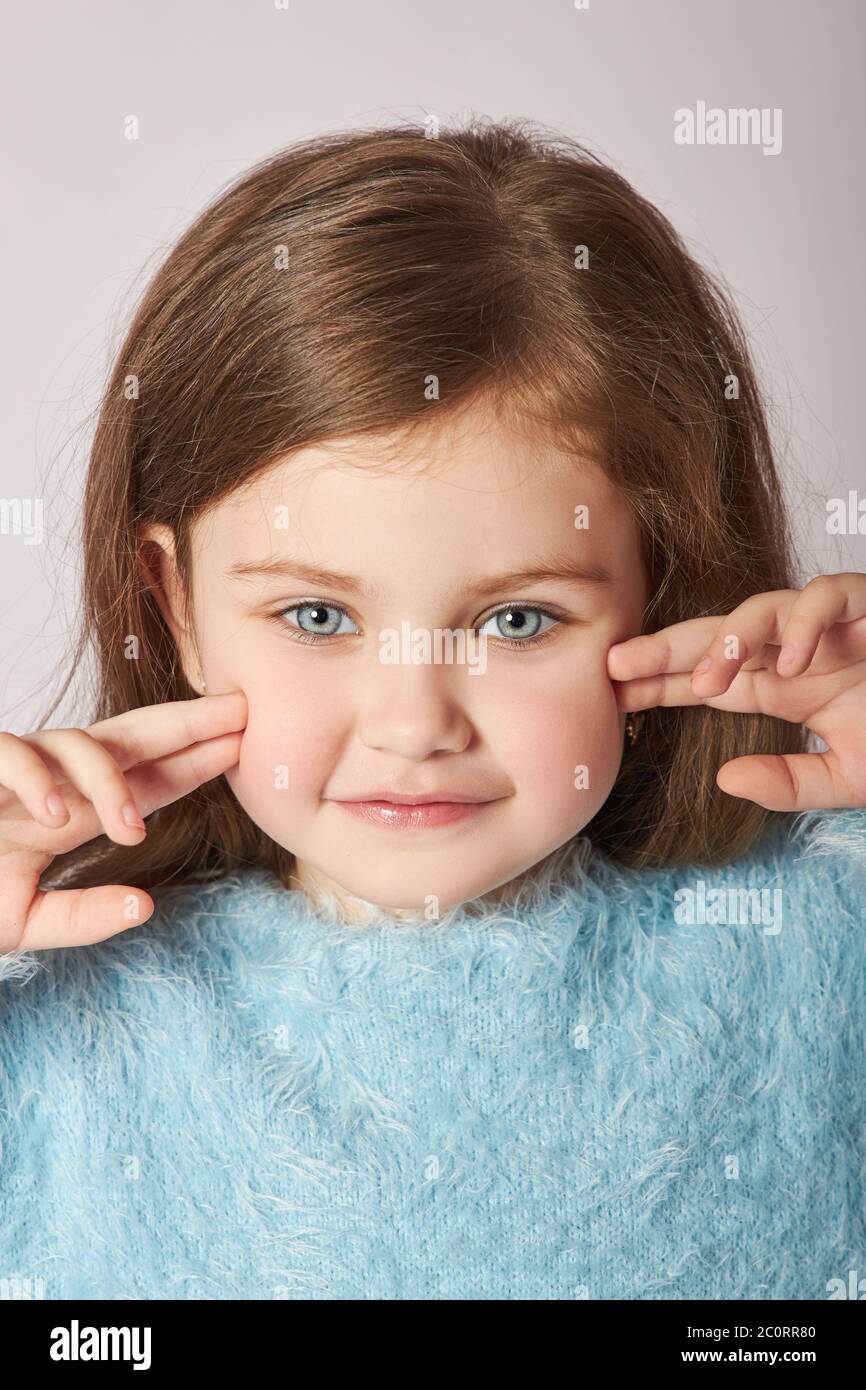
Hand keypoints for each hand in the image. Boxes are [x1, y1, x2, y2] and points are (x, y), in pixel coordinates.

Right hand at [0, 692, 246, 953]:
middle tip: (240, 712)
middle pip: (129, 738)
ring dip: (110, 779)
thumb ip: (82, 916)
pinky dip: (35, 777)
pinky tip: (58, 815)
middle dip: (185, 724)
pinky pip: (9, 752)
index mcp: (70, 815)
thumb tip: (144, 906)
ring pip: (75, 742)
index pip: (145, 779)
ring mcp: (13, 773)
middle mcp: (50, 784)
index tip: (243, 746)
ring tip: (130, 831)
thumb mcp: (25, 923)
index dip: (193, 761)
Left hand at [607, 573, 865, 811]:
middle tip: (614, 665)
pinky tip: (792, 663)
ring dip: (730, 641)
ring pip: (762, 609)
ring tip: (709, 682)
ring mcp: (828, 626)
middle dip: (663, 649)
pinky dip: (807, 622)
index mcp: (780, 687)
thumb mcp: (846, 779)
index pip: (705, 681)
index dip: (658, 685)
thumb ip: (788, 783)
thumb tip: (724, 778)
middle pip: (714, 639)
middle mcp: (793, 652)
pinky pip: (826, 594)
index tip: (610, 696)